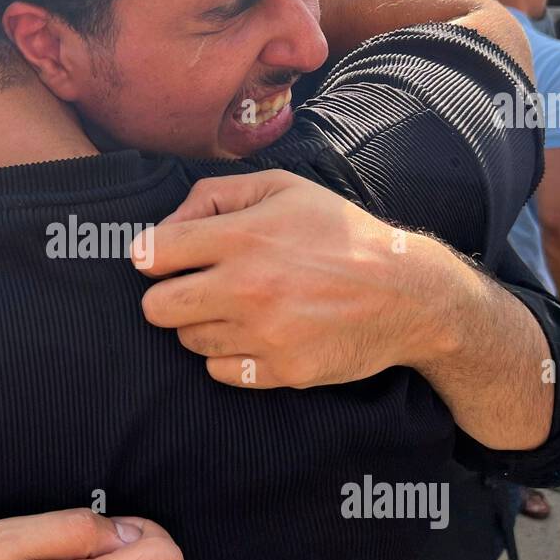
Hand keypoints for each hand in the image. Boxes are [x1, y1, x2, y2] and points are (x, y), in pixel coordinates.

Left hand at [136, 170, 448, 388]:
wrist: (408, 293)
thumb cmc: (340, 233)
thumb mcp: (282, 188)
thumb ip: (213, 195)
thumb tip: (166, 227)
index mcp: (243, 237)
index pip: (151, 254)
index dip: (152, 255)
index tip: (168, 258)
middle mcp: (248, 288)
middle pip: (155, 308)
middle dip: (167, 296)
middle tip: (195, 288)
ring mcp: (264, 335)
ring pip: (188, 341)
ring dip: (203, 324)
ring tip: (238, 308)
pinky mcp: (282, 371)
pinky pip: (219, 371)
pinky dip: (229, 356)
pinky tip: (256, 335)